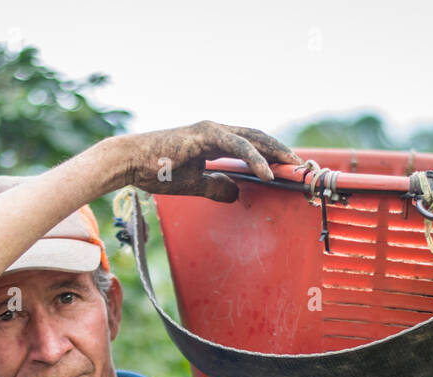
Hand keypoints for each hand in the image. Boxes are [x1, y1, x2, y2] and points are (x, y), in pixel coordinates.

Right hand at [115, 120, 301, 202]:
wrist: (130, 162)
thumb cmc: (156, 171)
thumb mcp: (193, 184)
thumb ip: (215, 187)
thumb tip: (235, 192)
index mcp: (213, 140)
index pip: (250, 145)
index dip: (271, 156)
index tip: (289, 170)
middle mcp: (215, 130)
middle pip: (258, 138)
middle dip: (282, 152)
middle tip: (302, 168)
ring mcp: (211, 129)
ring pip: (253, 139)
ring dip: (276, 154)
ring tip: (293, 168)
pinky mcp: (205, 135)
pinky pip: (238, 146)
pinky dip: (255, 159)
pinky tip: (268, 173)